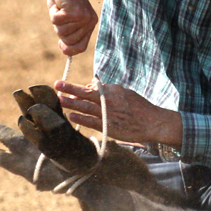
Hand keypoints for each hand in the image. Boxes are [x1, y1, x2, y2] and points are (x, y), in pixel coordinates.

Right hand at [41, 0, 96, 56]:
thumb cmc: (63, 0)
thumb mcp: (68, 19)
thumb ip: (69, 33)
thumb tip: (66, 51)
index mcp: (90, 24)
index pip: (81, 48)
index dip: (69, 49)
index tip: (61, 44)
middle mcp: (90, 22)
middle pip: (68, 41)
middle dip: (59, 30)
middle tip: (61, 16)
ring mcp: (83, 17)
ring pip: (61, 32)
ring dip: (56, 21)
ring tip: (61, 8)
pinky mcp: (74, 11)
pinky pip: (56, 21)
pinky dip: (53, 12)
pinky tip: (59, 4)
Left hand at [54, 81, 181, 147]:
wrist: (153, 122)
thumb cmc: (140, 108)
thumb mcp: (126, 93)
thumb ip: (109, 90)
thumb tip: (94, 85)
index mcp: (114, 90)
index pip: (93, 87)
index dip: (79, 89)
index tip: (69, 89)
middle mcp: (110, 99)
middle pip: (86, 93)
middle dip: (70, 88)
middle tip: (57, 84)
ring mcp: (109, 113)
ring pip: (86, 106)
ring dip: (71, 103)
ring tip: (59, 99)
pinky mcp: (109, 126)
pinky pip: (92, 121)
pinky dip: (81, 118)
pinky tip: (71, 116)